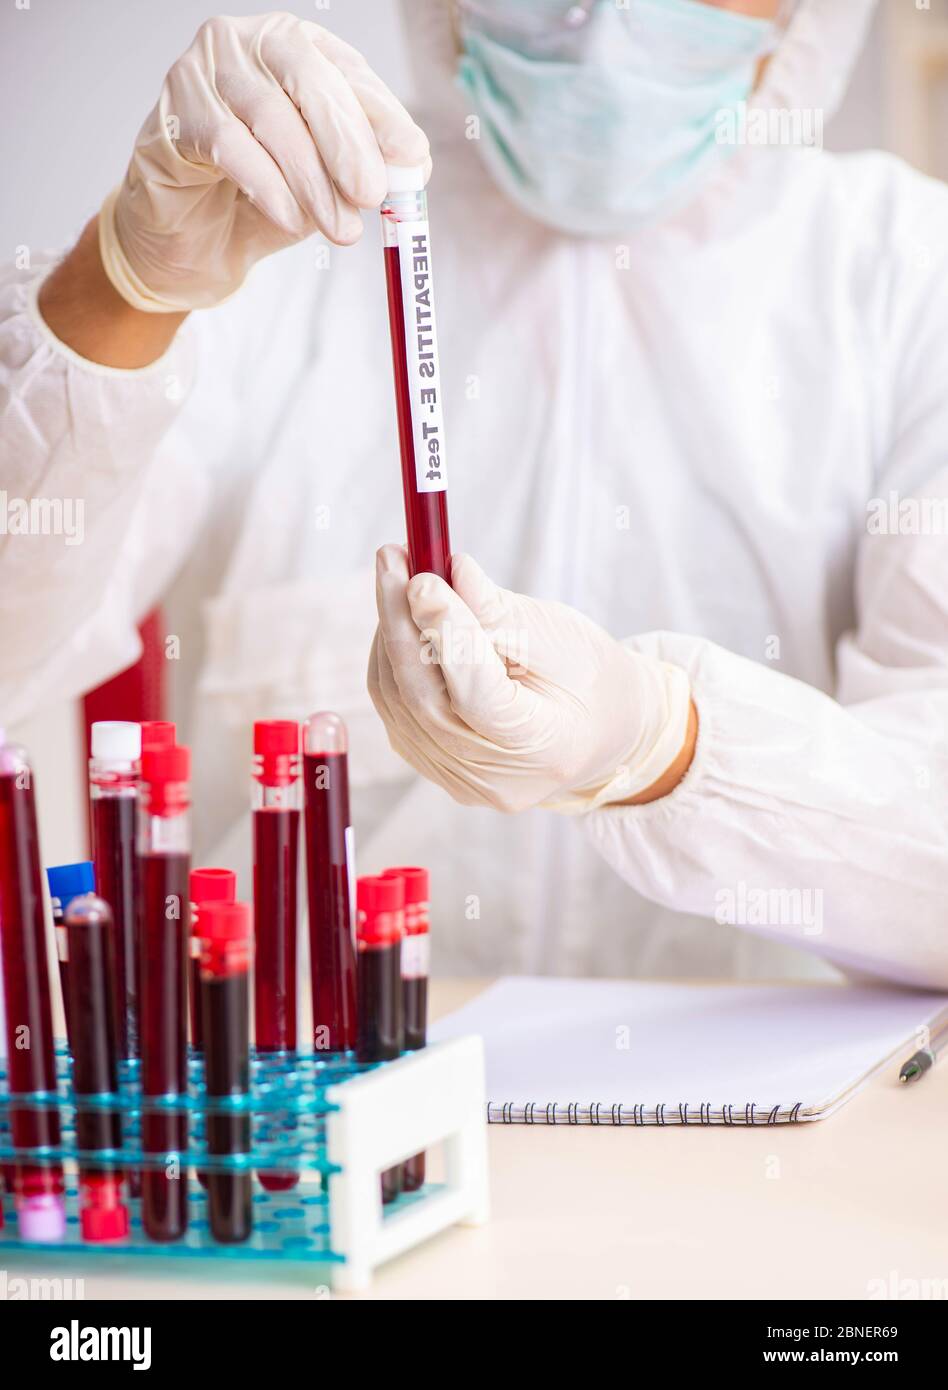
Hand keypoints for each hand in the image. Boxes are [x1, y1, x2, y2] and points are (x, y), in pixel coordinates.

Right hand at [100, 12, 429, 310]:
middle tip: (371, 195)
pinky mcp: (173, 112)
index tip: (411, 155)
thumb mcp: (325, 186)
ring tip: (339, 228)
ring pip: (270, 116)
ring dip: (312, 180)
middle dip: (347, 144)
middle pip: (307, 79)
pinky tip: (290, 218)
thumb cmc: (257, 200)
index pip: (348, 72)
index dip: (383, 114)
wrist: (188, 241)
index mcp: (296, 50)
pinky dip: (267, 186)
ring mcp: (204, 71)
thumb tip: (413, 165)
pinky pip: (227, 144)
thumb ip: (363, 168)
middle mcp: (249, 45)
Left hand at [368, 546, 694, 813]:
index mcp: (545, 748)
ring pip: (398, 702)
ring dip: (390, 634)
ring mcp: (460, 782)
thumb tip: (449, 571)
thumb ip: (499, 612)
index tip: (422, 580)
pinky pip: (396, 710)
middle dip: (400, 621)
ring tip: (396, 577)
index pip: (477, 693)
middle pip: (422, 699)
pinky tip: (403, 620)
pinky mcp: (435, 769)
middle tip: (392, 558)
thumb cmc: (589, 679)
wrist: (600, 730)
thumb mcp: (559, 637)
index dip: (445, 634)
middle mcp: (494, 779)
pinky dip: (393, 659)